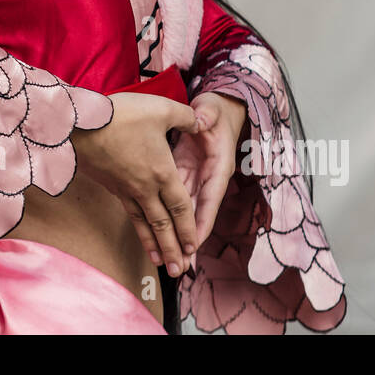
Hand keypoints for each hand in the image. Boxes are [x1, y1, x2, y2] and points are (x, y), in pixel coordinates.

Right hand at [70, 91, 198, 277]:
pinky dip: (138, 228)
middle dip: (173, 249)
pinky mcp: (110, 185)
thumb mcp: (161, 109)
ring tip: (163, 265)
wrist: (78, 123)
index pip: (180, 207)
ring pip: (145, 224)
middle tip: (180, 270)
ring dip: (155, 246)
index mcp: (162, 173)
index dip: (189, 228)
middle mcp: (145, 187)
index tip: (195, 247)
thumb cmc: (120, 116)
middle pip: (163, 225)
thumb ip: (187, 118)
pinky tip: (140, 231)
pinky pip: (129, 213)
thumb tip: (203, 122)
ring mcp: (125, 189)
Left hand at [171, 90, 246, 252]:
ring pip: (183, 211)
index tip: (193, 242)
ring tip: (167, 261)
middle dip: (187, 240)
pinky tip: (157, 237)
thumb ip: (205, 116)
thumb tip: (201, 120)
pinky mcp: (182, 175)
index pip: (210, 198)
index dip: (202, 220)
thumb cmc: (215, 110)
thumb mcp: (211, 110)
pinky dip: (166, 217)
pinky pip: (173, 200)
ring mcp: (194, 178)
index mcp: (217, 166)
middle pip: (196, 213)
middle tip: (179, 266)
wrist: (215, 108)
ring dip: (176, 235)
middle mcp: (207, 178)